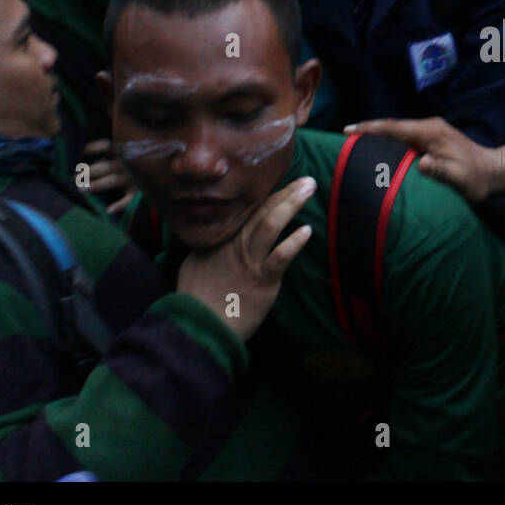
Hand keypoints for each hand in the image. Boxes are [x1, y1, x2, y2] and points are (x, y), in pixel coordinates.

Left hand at [79, 139, 136, 215]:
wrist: (165, 173)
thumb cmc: (141, 163)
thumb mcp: (130, 152)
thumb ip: (114, 150)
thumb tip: (85, 151)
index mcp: (124, 151)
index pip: (105, 145)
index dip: (91, 148)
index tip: (78, 153)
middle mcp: (127, 164)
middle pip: (104, 166)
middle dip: (87, 172)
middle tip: (73, 178)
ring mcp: (134, 179)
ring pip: (113, 181)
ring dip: (97, 185)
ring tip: (82, 189)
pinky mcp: (140, 192)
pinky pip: (129, 200)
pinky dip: (120, 205)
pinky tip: (109, 210)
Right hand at [176, 177, 315, 340]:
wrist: (200, 325)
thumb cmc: (196, 297)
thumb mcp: (195, 262)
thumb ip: (209, 246)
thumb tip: (214, 235)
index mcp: (222, 238)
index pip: (248, 211)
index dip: (268, 196)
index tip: (285, 183)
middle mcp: (236, 244)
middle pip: (263, 210)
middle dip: (286, 192)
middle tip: (306, 180)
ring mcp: (250, 261)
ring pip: (272, 224)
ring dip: (292, 204)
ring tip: (309, 189)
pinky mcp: (263, 280)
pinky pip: (281, 256)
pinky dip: (294, 242)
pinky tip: (306, 231)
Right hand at [344, 118, 498, 202]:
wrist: (494, 171)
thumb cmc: (475, 178)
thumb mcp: (459, 178)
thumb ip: (441, 171)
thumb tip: (421, 164)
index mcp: (431, 132)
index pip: (395, 127)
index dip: (370, 129)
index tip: (348, 131)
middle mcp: (429, 126)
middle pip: (392, 126)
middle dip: (368, 130)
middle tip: (343, 136)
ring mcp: (431, 131)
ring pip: (397, 131)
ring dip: (377, 135)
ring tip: (353, 142)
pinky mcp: (432, 138)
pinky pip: (404, 137)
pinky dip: (388, 140)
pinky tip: (378, 149)